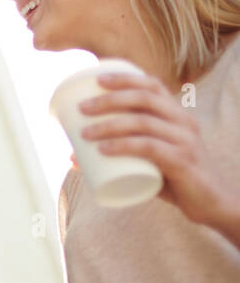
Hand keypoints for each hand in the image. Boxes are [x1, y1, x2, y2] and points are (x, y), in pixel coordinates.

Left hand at [79, 71, 237, 228]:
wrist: (209, 203)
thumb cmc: (173, 178)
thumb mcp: (146, 161)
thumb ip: (114, 155)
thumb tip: (72, 156)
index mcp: (177, 115)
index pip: (153, 85)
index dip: (126, 78)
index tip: (98, 79)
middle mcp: (184, 122)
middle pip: (144, 99)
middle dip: (109, 100)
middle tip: (81, 109)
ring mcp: (185, 141)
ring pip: (144, 122)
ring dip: (109, 125)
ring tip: (84, 133)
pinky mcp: (183, 162)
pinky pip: (151, 148)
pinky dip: (124, 146)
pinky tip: (104, 149)